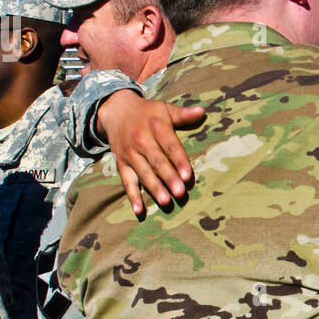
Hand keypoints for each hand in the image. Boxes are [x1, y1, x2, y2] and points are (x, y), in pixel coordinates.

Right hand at [96, 90, 203, 216]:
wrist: (116, 110)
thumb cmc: (148, 112)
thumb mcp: (164, 108)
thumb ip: (183, 114)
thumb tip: (202, 112)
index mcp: (156, 126)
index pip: (170, 146)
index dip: (179, 161)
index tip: (187, 175)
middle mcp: (141, 140)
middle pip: (157, 162)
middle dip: (168, 178)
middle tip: (180, 193)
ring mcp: (130, 153)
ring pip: (143, 173)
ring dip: (154, 188)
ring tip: (166, 202)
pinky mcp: (121, 164)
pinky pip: (126, 181)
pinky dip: (132, 196)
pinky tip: (139, 210)